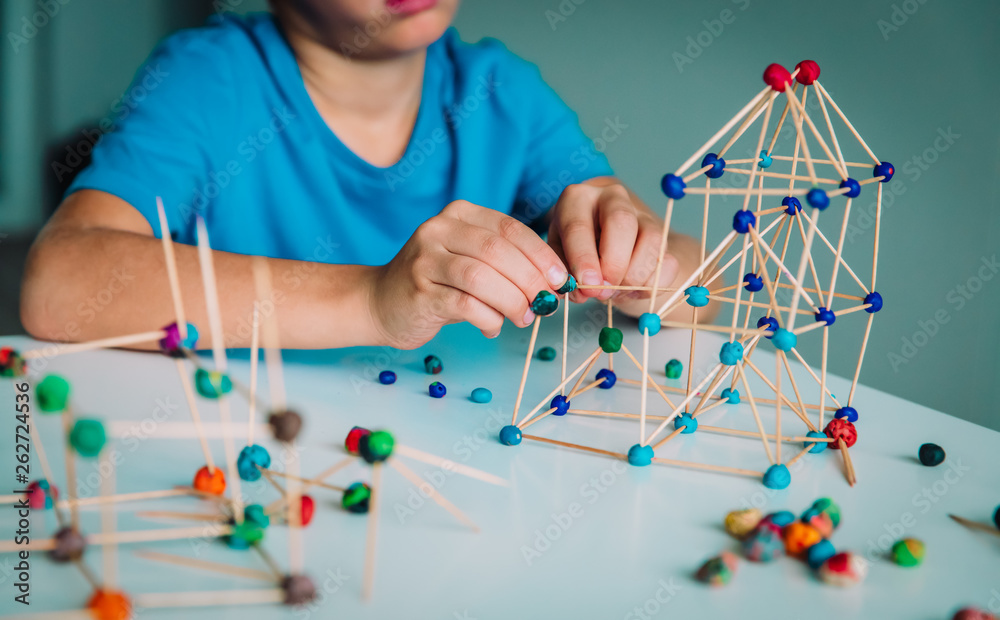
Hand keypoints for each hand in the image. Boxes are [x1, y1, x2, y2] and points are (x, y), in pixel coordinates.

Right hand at [369, 200, 569, 348]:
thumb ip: (505, 262)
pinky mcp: (419, 292)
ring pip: (482, 278)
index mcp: (459, 214)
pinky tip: (492, 326)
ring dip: (512, 302)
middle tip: (546, 304)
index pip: (509, 229)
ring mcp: (425, 260)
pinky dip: (488, 319)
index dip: (540, 254)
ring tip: (522, 317)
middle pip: (498, 252)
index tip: (560, 278)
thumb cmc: (437, 283)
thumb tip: (552, 282)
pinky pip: (465, 305)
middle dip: (530, 281)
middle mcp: (438, 230)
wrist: (379, 302)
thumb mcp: (469, 259)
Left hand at [548, 179, 678, 310]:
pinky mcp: (662, 234)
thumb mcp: (559, 258)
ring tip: (615, 293)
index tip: (587, 284)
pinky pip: (668, 261)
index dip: (583, 258)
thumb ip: (565, 274)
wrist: (599, 246)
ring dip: (634, 276)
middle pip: (622, 222)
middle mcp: (612, 198)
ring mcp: (641, 214)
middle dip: (614, 263)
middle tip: (604, 290)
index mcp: (577, 199)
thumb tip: (582, 290)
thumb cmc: (573, 250)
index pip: (579, 226)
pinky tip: (631, 291)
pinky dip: (651, 284)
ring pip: (651, 240)